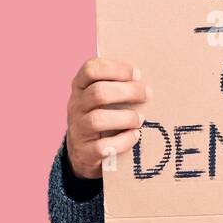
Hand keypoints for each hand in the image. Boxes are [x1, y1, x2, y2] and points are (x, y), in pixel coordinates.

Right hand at [65, 58, 150, 178]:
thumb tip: (147, 84)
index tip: (137, 74)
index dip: (116, 69)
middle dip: (128, 92)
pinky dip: (123, 140)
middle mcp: (75, 106)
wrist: (83, 153)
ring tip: (141, 119)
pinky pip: (103, 146)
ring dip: (126, 118)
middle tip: (147, 95)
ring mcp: (78, 129)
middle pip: (98, 93)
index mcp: (80, 87)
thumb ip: (117, 87)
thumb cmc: (102, 117)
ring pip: (98, 119)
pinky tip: (135, 136)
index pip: (91, 69)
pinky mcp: (84, 152)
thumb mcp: (102, 99)